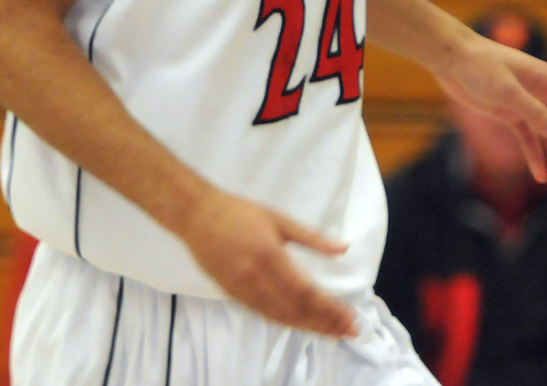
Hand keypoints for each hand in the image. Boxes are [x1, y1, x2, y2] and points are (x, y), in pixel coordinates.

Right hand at [173, 189, 356, 337]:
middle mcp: (256, 278)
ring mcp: (242, 289)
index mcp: (270, 256)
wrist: (196, 216)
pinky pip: (263, 314)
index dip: (329, 309)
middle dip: (325, 323)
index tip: (350, 318)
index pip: (306, 292)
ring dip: (308, 327)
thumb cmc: (239, 213)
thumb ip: (312, 238)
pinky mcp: (232, 294)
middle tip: (349, 331)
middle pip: (295, 310)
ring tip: (331, 332)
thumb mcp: (279, 219)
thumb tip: (343, 248)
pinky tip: (301, 324)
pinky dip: (285, 322)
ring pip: (279, 317)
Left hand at [434, 34, 546, 189]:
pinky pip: (527, 138)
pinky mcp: (509, 113)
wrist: (451, 58)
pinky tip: (539, 175)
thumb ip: (535, 113)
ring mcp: (525, 105)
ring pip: (545, 137)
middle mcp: (542, 94)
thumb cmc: (481, 66)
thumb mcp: (508, 92)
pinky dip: (534, 155)